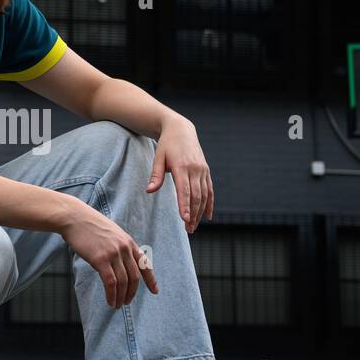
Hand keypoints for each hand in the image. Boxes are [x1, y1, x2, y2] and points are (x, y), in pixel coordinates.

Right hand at [61, 203, 159, 308]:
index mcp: (128, 242)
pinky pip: (111, 282)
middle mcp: (124, 248)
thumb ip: (118, 247)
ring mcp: (113, 254)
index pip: (144, 263)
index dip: (151, 279)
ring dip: (121, 297)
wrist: (74, 217)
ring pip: (123, 282)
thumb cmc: (88, 225)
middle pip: (134, 277)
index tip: (155, 291)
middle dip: (132, 292)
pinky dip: (112, 295)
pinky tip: (110, 301)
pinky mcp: (101, 259)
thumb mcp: (110, 233)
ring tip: (117, 305)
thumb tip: (117, 264)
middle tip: (126, 302)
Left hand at [146, 116, 213, 232]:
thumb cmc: (166, 145)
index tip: (185, 219)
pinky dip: (209, 204)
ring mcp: (203, 170)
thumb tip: (149, 191)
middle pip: (196, 196)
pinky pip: (210, 190)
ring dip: (200, 212)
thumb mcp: (158, 157)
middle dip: (193, 214)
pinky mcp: (206, 171)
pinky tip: (207, 216)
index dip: (185, 206)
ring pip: (204, 195)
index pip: (185, 190)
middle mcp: (195, 169)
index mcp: (182, 166)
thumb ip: (156, 175)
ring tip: (194, 226)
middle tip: (188, 229)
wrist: (181, 129)